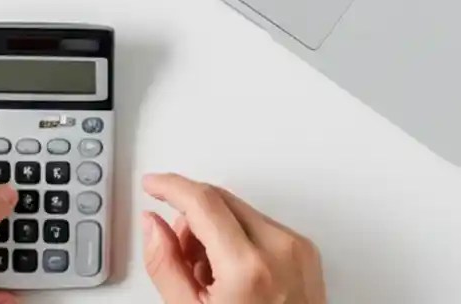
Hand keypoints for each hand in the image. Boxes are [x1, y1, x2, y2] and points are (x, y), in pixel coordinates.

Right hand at [141, 173, 326, 303]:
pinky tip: (232, 274)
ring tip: (209, 275)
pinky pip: (262, 225)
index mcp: (248, 267)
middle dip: (190, 217)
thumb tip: (153, 225)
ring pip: (240, 210)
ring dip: (214, 229)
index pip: (202, 201)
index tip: (153, 185)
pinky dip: (239, 238)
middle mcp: (280, 249)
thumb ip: (166, 265)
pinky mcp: (307, 251)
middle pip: (221, 200)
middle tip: (179, 251)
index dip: (170, 187)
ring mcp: (299, 249)